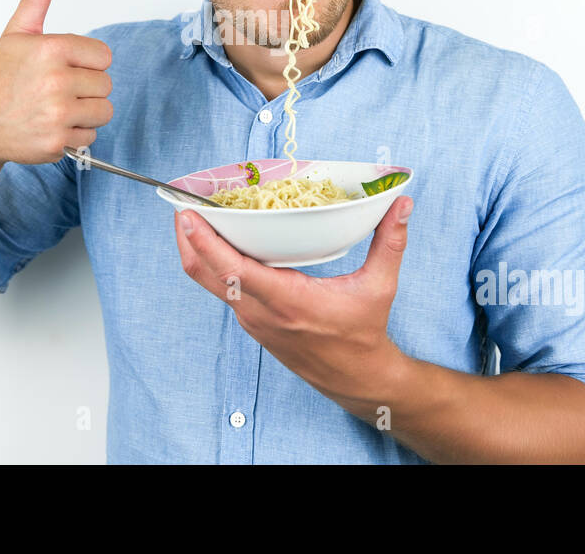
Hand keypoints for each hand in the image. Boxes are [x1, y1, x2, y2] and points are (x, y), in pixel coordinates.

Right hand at [0, 0, 112, 166]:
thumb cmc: (1, 79)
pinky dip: (75, 135)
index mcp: (51, 49)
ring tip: (56, 108)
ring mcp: (57, 113)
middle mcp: (56, 80)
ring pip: (103, 111)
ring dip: (85, 112)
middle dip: (86, 88)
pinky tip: (51, 126)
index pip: (104, 56)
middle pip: (106, 85)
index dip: (87, 62)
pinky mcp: (57, 141)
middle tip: (56, 90)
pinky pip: (91, 136)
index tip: (64, 67)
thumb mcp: (18, 33)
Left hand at [174, 195, 414, 404]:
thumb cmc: (363, 334)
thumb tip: (401, 204)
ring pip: (210, 283)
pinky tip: (220, 243)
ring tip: (197, 216)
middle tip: (182, 205)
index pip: (232, 270)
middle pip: (205, 275)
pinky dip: (213, 264)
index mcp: (287, 301)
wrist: (356, 379)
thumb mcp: (380, 287)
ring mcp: (252, 320)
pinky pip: (223, 289)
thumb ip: (389, 242)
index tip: (188, 215)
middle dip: (187, 239)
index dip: (205, 242)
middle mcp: (261, 312)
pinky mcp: (253, 322)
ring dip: (198, 251)